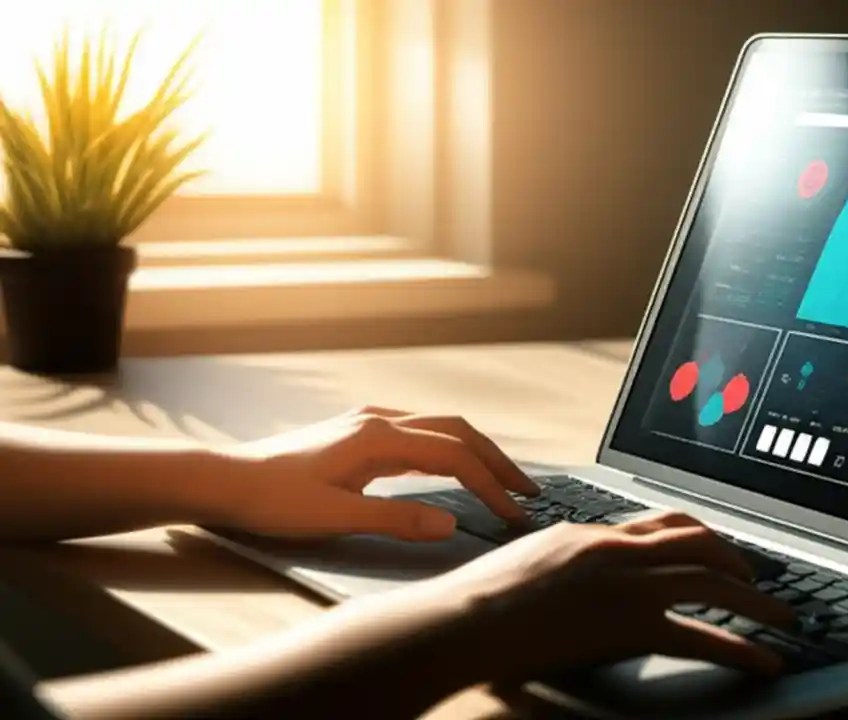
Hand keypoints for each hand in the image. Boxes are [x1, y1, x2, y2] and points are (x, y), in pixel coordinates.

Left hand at [217, 406, 539, 540]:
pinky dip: (448, 449)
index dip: (490, 484)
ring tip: (501, 479)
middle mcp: (378, 421)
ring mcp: (367, 423)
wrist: (223, 480)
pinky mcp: (356, 433)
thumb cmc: (272, 499)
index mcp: (378, 438)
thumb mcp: (336, 517)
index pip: (454, 456)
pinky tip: (449, 468)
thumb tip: (450, 521)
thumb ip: (396, 519)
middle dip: (497, 460)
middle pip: (457, 432)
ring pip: (439, 428)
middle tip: (528, 491)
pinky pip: (419, 434)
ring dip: (475, 452)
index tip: (514, 512)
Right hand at [379, 511, 794, 680]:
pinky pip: (701, 633)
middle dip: (737, 558)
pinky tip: (765, 662)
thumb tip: (570, 579)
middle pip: (696, 539)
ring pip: (712, 577)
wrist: (461, 620)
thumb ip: (558, 564)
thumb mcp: (524, 566)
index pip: (660, 521)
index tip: (718, 546)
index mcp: (590, 533)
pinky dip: (741, 648)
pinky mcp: (630, 622)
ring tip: (783, 617)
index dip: (699, 533)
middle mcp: (615, 547)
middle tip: (759, 580)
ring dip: (756, 598)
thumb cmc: (476, 604)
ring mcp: (626, 580)